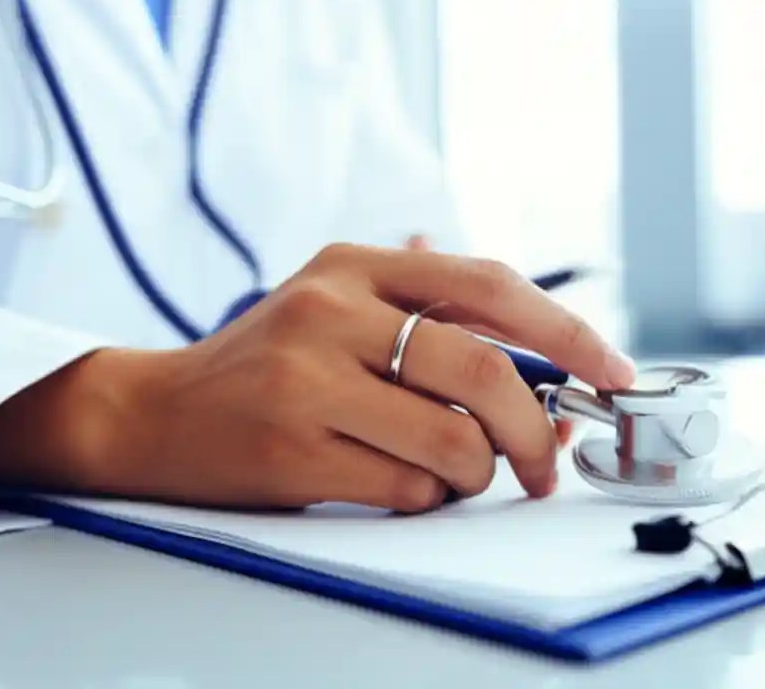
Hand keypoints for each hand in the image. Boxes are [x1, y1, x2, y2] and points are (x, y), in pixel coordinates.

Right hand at [0, 244, 634, 512]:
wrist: (151, 412)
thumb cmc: (261, 362)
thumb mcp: (333, 301)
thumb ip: (425, 304)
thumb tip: (540, 343)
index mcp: (353, 265)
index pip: (489, 285)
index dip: (569, 331)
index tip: (613, 372)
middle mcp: (330, 311)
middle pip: (485, 372)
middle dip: (537, 431)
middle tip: (544, 463)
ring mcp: (306, 383)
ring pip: (454, 442)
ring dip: (478, 473)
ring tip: (454, 473)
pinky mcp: (291, 454)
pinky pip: (407, 490)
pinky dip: (426, 499)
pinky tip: (395, 483)